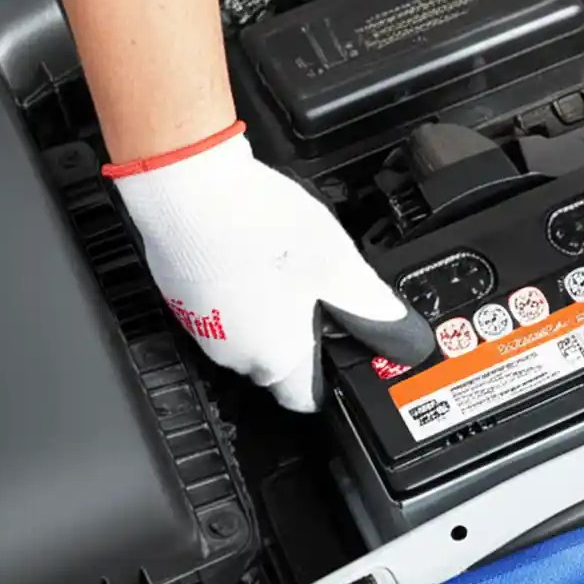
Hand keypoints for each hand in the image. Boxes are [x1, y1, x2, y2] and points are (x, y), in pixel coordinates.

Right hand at [108, 123, 433, 411]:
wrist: (185, 183)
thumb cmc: (255, 225)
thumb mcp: (337, 265)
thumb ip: (372, 305)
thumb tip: (404, 334)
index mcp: (274, 357)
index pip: (306, 400)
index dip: (330, 383)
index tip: (344, 360)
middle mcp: (232, 353)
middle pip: (278, 366)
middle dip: (304, 339)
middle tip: (325, 300)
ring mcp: (200, 325)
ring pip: (247, 335)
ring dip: (271, 314)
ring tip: (290, 269)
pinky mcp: (179, 295)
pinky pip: (220, 309)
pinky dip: (241, 291)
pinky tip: (254, 254)